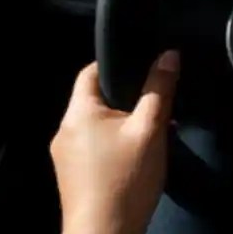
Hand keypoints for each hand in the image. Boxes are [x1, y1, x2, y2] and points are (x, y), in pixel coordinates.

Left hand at [51, 52, 179, 233]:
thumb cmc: (126, 179)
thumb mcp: (150, 130)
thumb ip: (159, 90)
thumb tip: (169, 55)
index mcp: (77, 113)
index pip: (91, 71)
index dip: (118, 64)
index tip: (146, 66)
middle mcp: (64, 130)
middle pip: (95, 99)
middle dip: (125, 97)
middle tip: (155, 99)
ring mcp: (64, 156)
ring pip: (96, 125)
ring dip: (121, 123)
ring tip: (150, 128)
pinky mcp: (71, 176)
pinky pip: (93, 146)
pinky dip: (113, 143)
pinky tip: (135, 154)